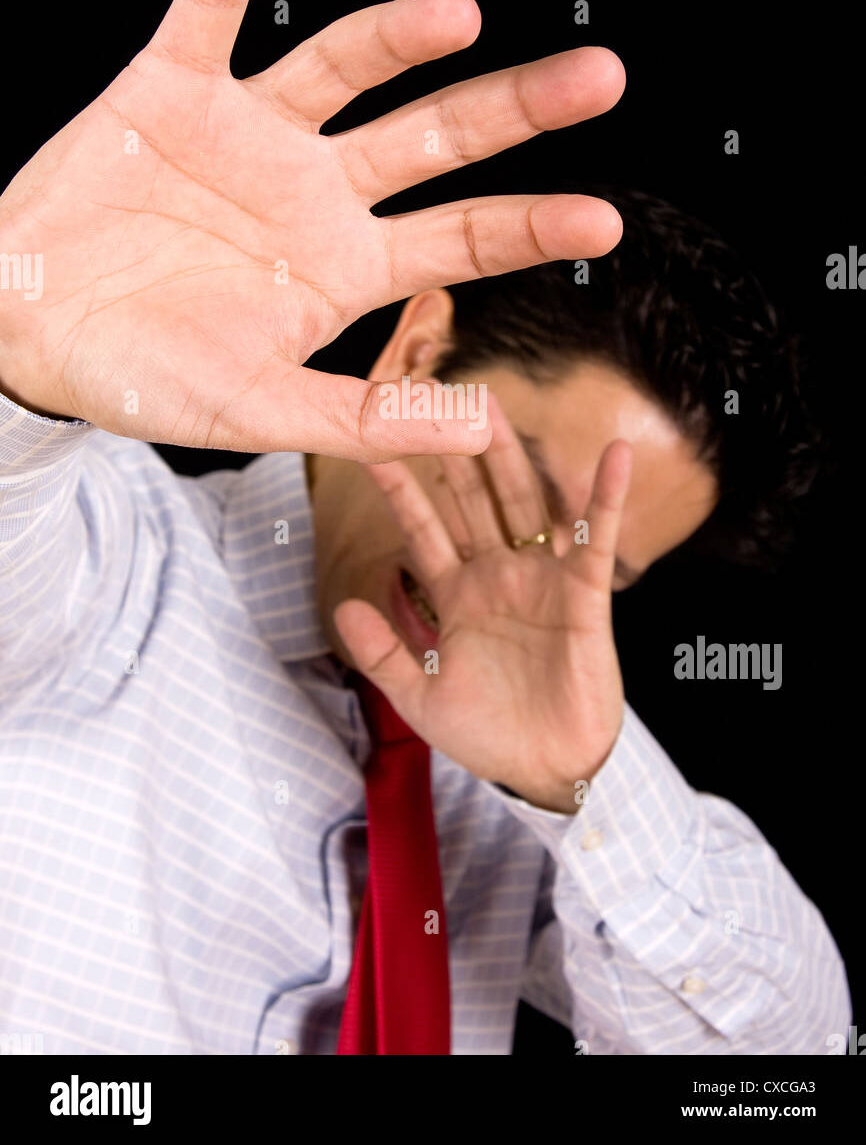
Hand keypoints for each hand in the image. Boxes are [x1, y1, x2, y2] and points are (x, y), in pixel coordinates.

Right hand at [0, 0, 624, 459]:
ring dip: (400, 33)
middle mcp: (316, 190)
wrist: (33, 330)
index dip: (532, 224)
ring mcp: (252, 132)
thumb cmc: (145, 375)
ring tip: (462, 16)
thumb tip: (480, 427)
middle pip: (435, 137)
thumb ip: (367, 416)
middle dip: (515, 108)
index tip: (604, 221)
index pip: (463, 238)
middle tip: (600, 77)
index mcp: (346, 267)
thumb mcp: (260, 411)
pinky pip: (212, 0)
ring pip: (344, 63)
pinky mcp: (175, 85)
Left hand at [334, 396, 632, 811]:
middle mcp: (497, 574)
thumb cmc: (488, 734)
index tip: (367, 440)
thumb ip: (383, 652)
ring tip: (490, 405)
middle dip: (448, 448)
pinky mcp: (584, 597)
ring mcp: (541, 580)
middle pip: (469, 498)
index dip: (396, 486)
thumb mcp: (419, 696)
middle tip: (428, 391)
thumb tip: (344, 606)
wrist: (545, 771)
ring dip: (507, 456)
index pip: (420, 527)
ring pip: (523, 504)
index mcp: (457, 592)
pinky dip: (606, 499)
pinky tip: (614, 457)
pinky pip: (595, 542)